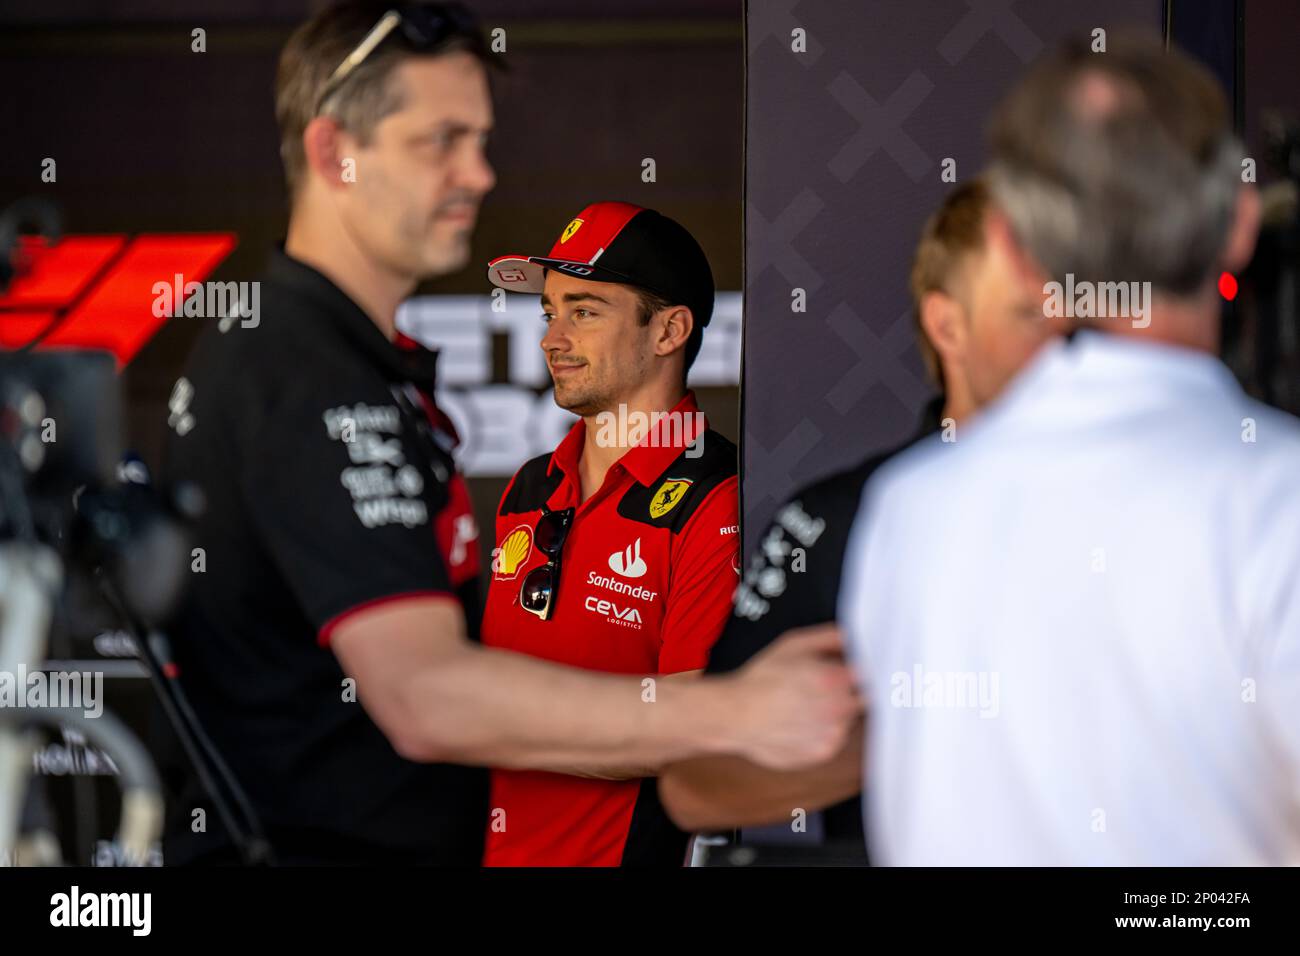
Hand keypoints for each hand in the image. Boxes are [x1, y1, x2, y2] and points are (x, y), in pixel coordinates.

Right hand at [725, 624, 863, 770]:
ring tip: (807, 704)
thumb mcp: (792, 644)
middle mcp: (836, 709)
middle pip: (864, 698)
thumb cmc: (760, 679)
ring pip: (849, 719)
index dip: (865, 670)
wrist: (735, 716)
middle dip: (850, 690)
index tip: (857, 668)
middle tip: (822, 686)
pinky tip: (802, 720)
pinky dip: (824, 729)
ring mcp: (831, 734)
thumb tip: (855, 637)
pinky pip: (835, 737)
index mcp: (832, 679)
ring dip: (837, 711)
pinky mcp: (823, 752)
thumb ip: (830, 637)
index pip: (873, 675)